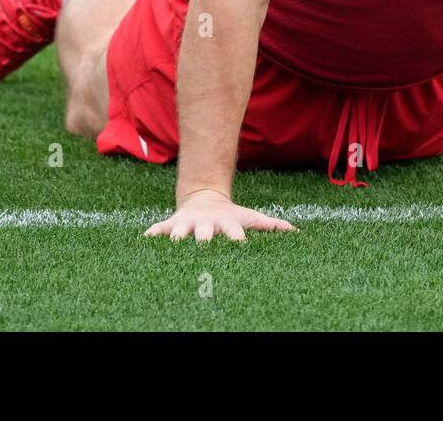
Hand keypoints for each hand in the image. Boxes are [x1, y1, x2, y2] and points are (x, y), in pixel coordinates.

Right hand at [144, 189, 297, 242]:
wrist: (204, 199)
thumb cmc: (231, 217)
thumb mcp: (250, 218)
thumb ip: (271, 225)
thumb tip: (297, 231)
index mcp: (226, 224)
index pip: (233, 232)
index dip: (236, 238)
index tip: (240, 244)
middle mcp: (206, 225)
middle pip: (205, 233)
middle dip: (204, 239)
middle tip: (203, 244)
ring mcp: (188, 224)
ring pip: (180, 231)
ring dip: (176, 237)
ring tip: (172, 242)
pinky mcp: (172, 224)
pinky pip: (159, 228)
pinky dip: (153, 233)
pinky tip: (145, 239)